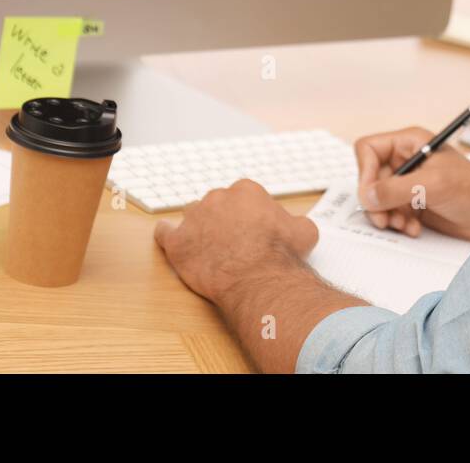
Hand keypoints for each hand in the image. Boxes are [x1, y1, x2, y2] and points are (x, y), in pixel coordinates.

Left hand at [154, 179, 318, 303]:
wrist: (260, 279)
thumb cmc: (280, 256)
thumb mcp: (304, 232)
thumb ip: (295, 223)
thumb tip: (295, 225)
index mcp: (246, 191)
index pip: (241, 197)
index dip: (246, 215)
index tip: (250, 229)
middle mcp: (218, 198)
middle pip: (216, 204)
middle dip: (222, 220)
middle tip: (231, 242)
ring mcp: (194, 218)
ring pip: (192, 217)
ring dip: (198, 228)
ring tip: (206, 247)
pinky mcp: (178, 242)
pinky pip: (165, 232)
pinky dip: (167, 236)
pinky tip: (171, 240)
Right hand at [355, 126, 469, 241]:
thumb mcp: (433, 185)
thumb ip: (396, 189)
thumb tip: (367, 196)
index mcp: (410, 142)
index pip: (369, 149)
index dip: (365, 172)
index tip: (372, 195)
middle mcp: (406, 160)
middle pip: (370, 177)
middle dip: (376, 201)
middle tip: (385, 219)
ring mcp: (409, 181)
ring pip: (378, 198)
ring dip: (387, 215)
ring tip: (403, 224)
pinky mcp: (414, 201)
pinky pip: (391, 211)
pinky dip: (398, 222)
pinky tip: (414, 228)